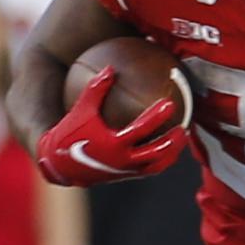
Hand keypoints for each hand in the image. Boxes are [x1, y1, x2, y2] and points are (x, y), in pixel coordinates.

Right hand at [36, 66, 188, 186]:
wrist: (60, 164)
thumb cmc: (69, 133)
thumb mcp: (80, 109)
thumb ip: (95, 89)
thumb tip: (110, 68)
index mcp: (113, 144)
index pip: (141, 130)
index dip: (157, 117)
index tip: (169, 104)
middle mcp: (122, 160)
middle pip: (157, 153)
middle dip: (173, 141)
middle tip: (184, 126)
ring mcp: (126, 171)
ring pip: (157, 166)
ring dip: (172, 153)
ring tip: (182, 138)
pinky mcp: (125, 176)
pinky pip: (149, 169)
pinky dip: (162, 160)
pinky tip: (169, 147)